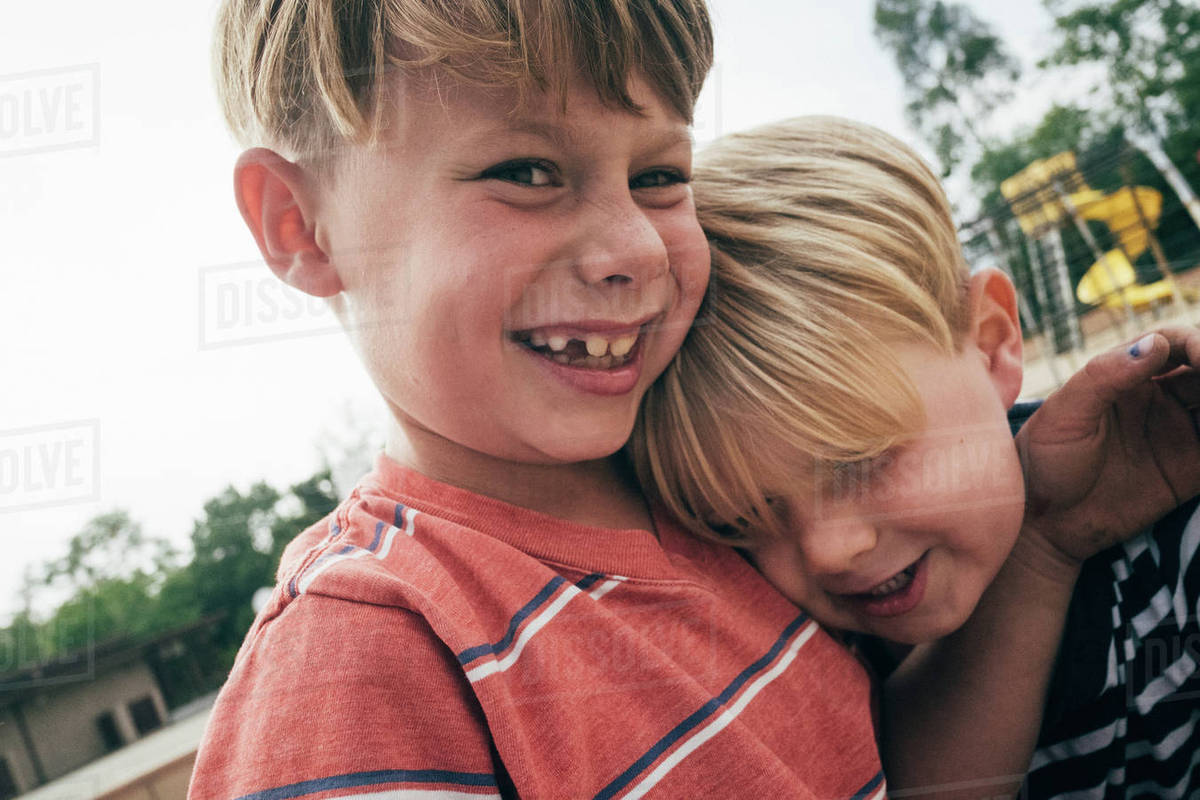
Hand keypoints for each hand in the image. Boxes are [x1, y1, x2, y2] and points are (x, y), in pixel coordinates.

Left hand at [1015, 327, 1199, 573]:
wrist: (1045, 522)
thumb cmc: (1044, 460)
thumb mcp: (1065, 415)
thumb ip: (1105, 376)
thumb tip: (1154, 342)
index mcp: (1125, 374)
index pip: (1174, 343)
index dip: (1197, 343)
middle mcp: (1159, 397)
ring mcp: (1178, 431)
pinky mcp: (1191, 468)